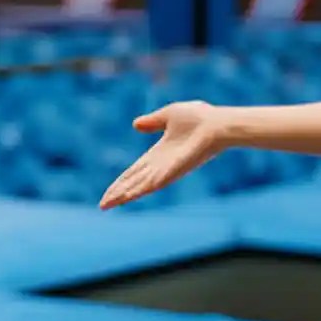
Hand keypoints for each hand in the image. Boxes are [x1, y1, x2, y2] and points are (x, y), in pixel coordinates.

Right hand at [99, 100, 223, 209]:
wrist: (217, 123)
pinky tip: (126, 197)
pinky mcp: (174, 171)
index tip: (108, 192)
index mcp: (158, 154)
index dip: (121, 181)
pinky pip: (153, 183)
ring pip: (140, 186)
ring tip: (108, 204)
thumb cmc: (199, 117)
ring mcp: (167, 170)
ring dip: (123, 195)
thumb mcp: (168, 115)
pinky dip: (138, 189)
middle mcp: (160, 166)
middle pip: (134, 182)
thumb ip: (152, 122)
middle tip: (102, 205)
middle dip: (118, 193)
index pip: (134, 171)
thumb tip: (135, 125)